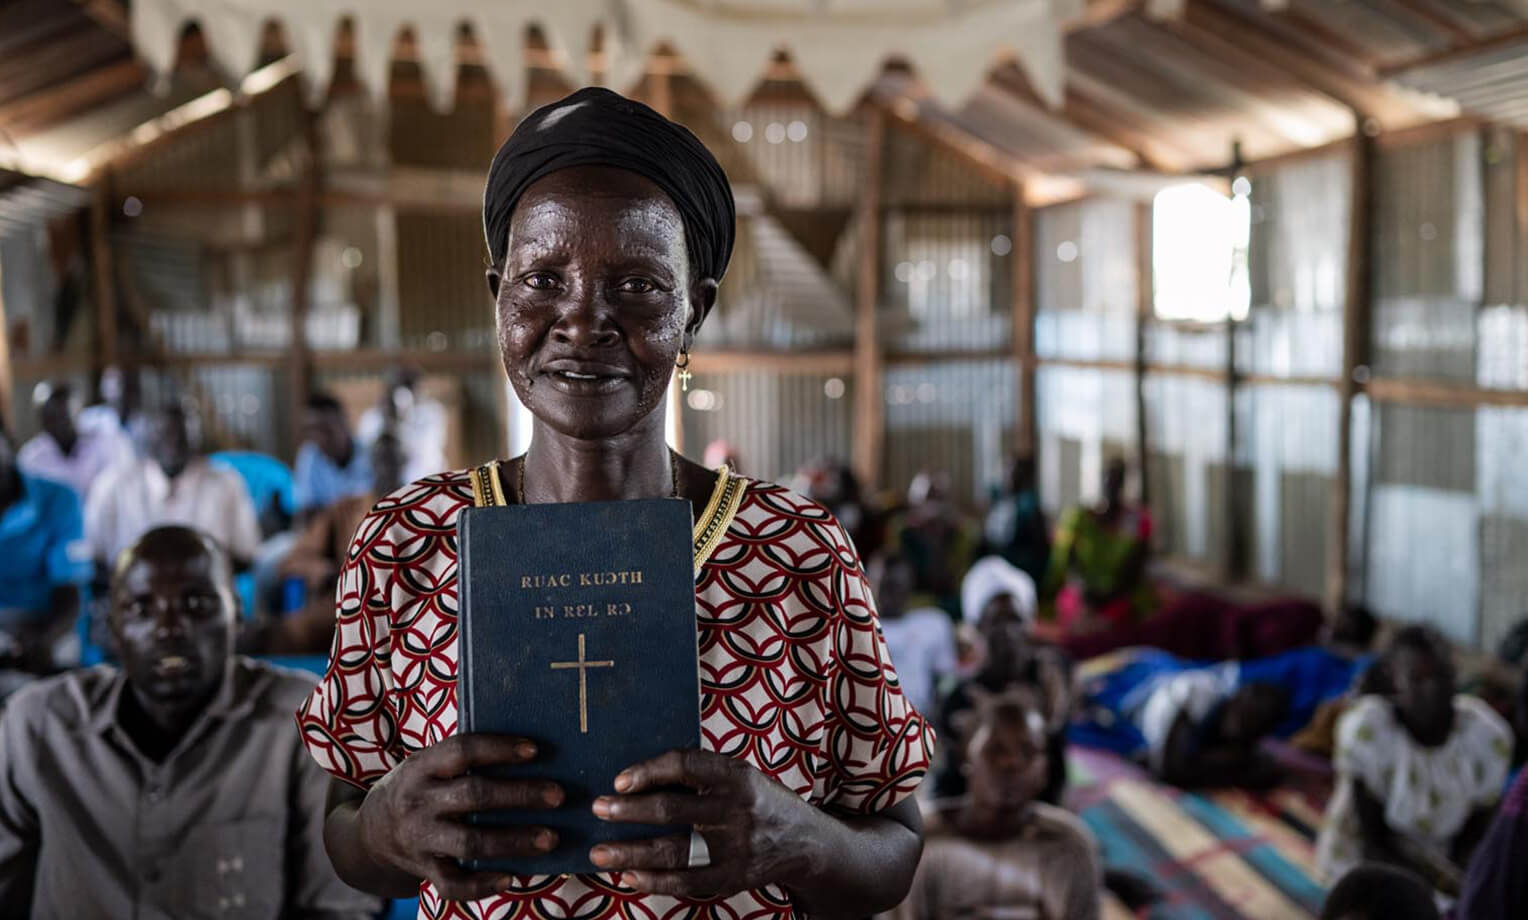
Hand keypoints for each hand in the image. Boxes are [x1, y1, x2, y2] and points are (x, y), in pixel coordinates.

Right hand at [356, 734, 565, 900]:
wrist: (367, 834)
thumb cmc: (415, 789)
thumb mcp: (425, 764)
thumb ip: (460, 758)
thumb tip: (527, 750)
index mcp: (421, 767)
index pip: (461, 751)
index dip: (498, 749)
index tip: (534, 750)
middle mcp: (418, 802)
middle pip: (474, 795)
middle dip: (520, 794)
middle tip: (558, 795)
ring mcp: (420, 839)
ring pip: (470, 842)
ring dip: (514, 840)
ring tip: (550, 838)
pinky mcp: (423, 870)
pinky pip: (453, 884)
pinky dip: (483, 884)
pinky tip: (512, 877)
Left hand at [587, 749, 820, 899]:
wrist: (806, 842)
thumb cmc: (760, 801)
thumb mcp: (742, 774)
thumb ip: (702, 772)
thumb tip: (641, 775)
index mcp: (737, 775)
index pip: (685, 765)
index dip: (649, 771)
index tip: (620, 780)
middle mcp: (736, 810)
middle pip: (671, 810)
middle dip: (628, 811)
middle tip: (598, 809)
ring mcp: (734, 848)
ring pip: (673, 851)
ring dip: (630, 852)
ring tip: (600, 852)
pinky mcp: (733, 878)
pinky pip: (686, 882)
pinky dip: (654, 881)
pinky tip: (629, 876)